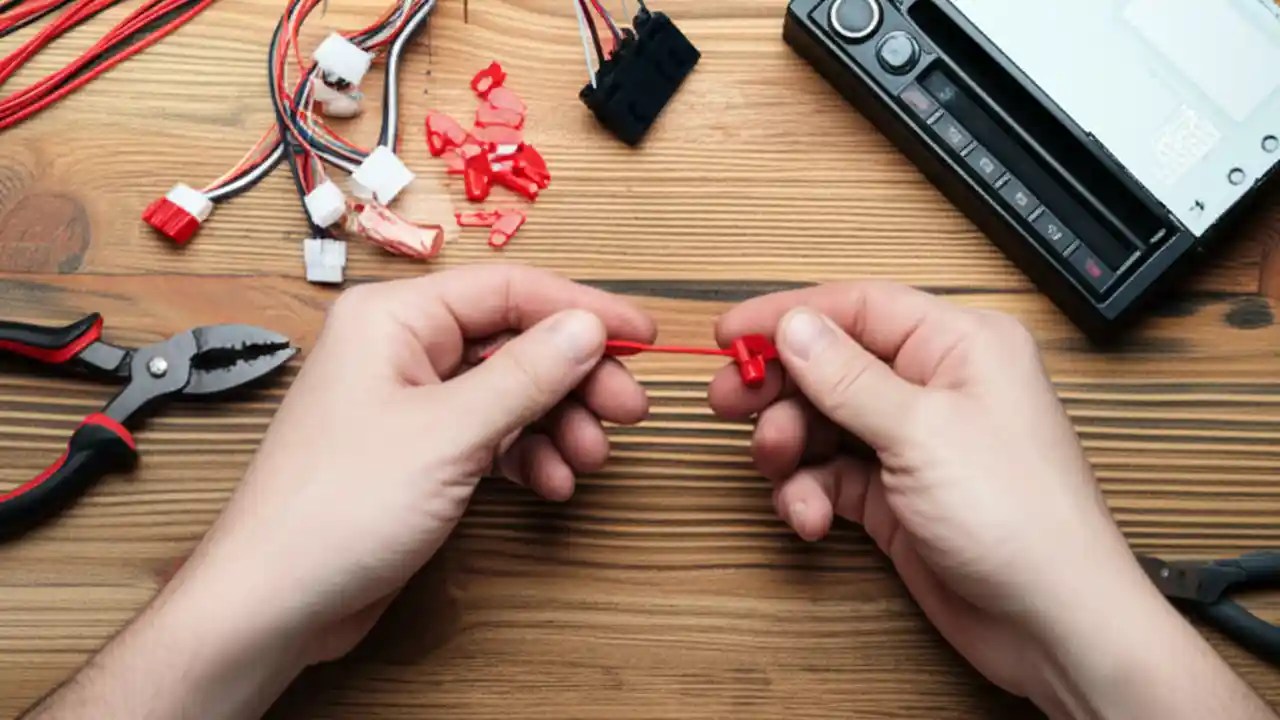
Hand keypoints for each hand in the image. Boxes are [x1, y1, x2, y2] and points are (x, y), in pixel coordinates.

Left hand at [186, 265, 654, 665]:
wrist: (275, 602)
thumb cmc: (335, 510)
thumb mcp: (449, 434)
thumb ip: (526, 376)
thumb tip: (586, 327)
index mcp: (393, 318)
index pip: (508, 290)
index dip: (582, 310)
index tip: (641, 335)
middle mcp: (401, 350)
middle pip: (515, 342)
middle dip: (576, 378)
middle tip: (628, 409)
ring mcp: (410, 403)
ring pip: (509, 393)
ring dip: (557, 424)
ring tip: (589, 460)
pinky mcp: (418, 452)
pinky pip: (490, 435)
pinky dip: (527, 456)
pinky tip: (551, 483)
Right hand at [708, 282, 1269, 717]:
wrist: (1053, 624)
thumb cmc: (1021, 519)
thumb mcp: (922, 432)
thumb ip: (847, 376)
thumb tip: (794, 324)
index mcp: (960, 346)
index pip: (858, 307)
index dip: (788, 316)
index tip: (730, 334)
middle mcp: (937, 386)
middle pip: (832, 365)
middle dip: (780, 387)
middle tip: (729, 403)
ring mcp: (916, 443)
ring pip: (824, 423)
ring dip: (791, 448)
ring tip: (780, 469)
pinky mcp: (898, 495)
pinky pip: (832, 475)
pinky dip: (811, 493)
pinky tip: (812, 517)